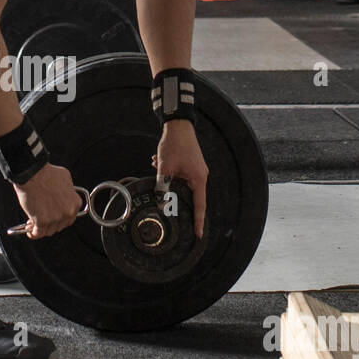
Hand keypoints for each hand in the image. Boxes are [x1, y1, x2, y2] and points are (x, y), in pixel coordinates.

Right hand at [15, 162, 82, 238]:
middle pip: (59, 226)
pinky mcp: (42, 221)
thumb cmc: (46, 173)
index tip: (53, 217)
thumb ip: (68, 190)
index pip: (69, 218)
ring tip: (32, 223)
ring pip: (48, 231)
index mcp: (75, 203)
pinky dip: (33, 233)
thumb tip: (64, 195)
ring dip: (41, 229)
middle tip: (42, 219)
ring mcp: (55, 218)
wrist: (32, 174)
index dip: (60, 218)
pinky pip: (37, 233)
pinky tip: (28, 230)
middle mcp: (68, 212)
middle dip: (51, 224)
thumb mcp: (65, 178)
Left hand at [152, 121, 207, 237]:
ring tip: (158, 165)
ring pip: (181, 183)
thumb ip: (162, 187)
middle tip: (163, 198)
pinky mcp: (191, 165)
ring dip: (168, 178)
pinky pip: (180, 175)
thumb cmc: (174, 143)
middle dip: (172, 193)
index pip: (199, 206)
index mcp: (198, 179)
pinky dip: (169, 172)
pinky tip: (159, 162)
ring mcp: (196, 170)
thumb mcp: (164, 167)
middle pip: (188, 195)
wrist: (178, 124)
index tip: (198, 233)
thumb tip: (160, 203)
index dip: (198, 221)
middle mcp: (200, 176)